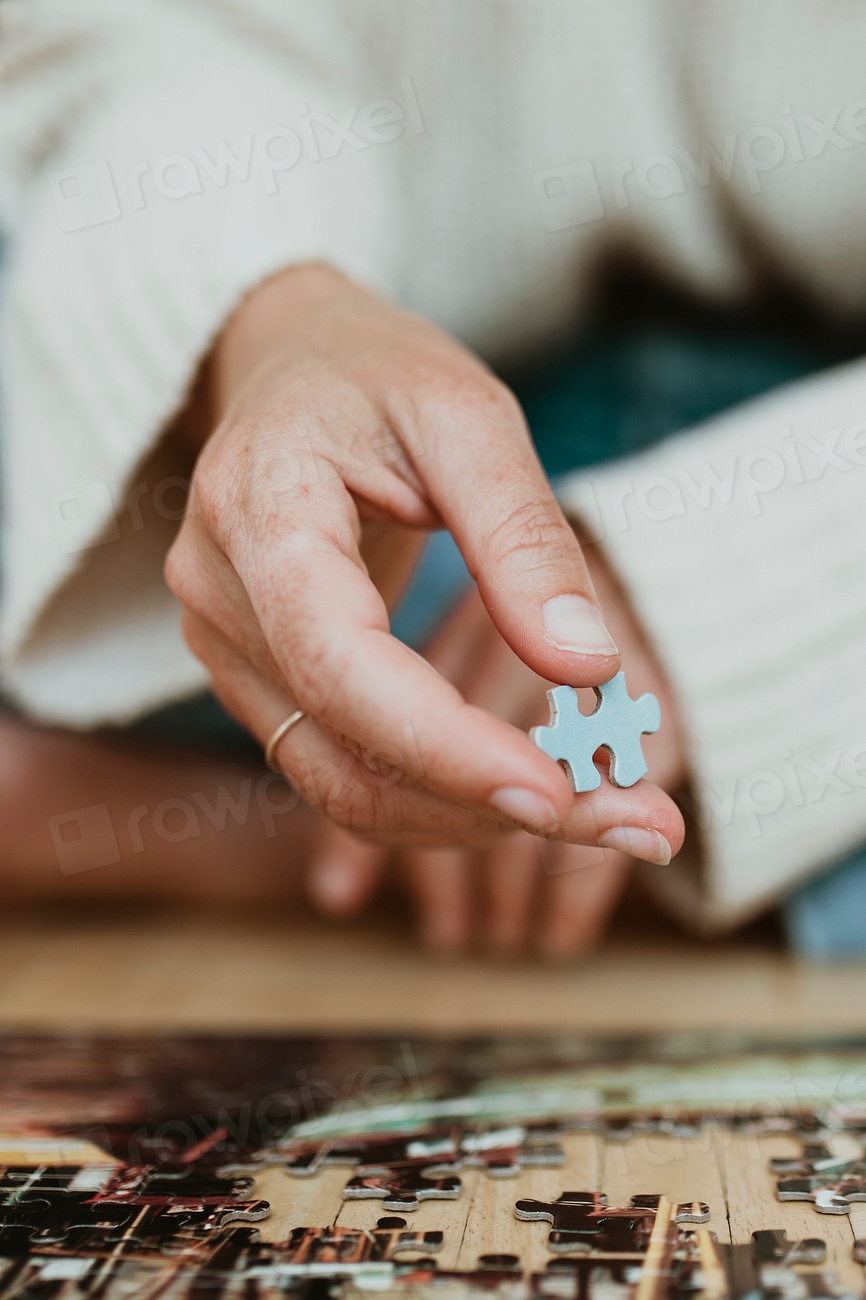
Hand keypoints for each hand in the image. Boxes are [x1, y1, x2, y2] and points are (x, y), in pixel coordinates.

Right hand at [166, 264, 683, 859]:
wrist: (292, 368)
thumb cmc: (377, 375)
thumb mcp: (469, 419)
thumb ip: (523, 541)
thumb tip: (589, 670)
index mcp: (257, 512)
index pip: (340, 666)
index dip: (448, 747)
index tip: (565, 793)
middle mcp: (219, 597)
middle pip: (344, 754)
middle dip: (491, 805)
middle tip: (641, 820)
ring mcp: (226, 649)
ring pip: (343, 787)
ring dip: (474, 818)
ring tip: (609, 806)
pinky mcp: (259, 679)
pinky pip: (344, 769)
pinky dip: (442, 795)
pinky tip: (529, 782)